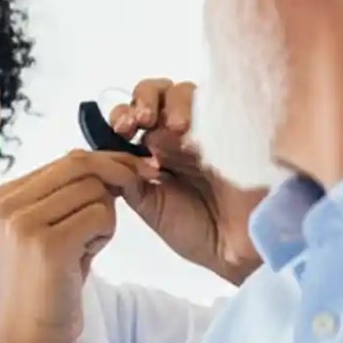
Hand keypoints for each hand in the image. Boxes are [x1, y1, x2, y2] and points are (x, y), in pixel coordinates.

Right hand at [0, 150, 158, 342]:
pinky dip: (105, 234)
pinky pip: (101, 215)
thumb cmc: (46, 286)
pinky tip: (86, 257)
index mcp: (5, 195)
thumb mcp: (48, 231)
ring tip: (86, 247)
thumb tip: (112, 161)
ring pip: (95, 190)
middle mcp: (8, 203)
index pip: (67, 160)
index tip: (137, 172)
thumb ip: (68, 196)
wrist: (26, 338)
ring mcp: (24, 223)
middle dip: (118, 177)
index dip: (108, 163)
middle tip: (138, 191)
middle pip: (82, 166)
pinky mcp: (47, 245)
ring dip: (106, 218)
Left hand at [109, 78, 268, 284]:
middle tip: (142, 120)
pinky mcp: (236, 130)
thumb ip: (127, 179)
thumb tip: (103, 154)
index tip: (120, 129)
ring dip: (173, 101)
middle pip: (157, 93)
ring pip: (186, 92)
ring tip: (174, 126)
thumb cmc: (198, 232)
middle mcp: (181, 134)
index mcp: (157, 150)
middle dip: (144, 98)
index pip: (133, 116)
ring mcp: (209, 129)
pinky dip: (204, 107)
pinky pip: (219, 103)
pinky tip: (197, 129)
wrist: (239, 251)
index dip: (123, 115)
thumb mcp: (151, 206)